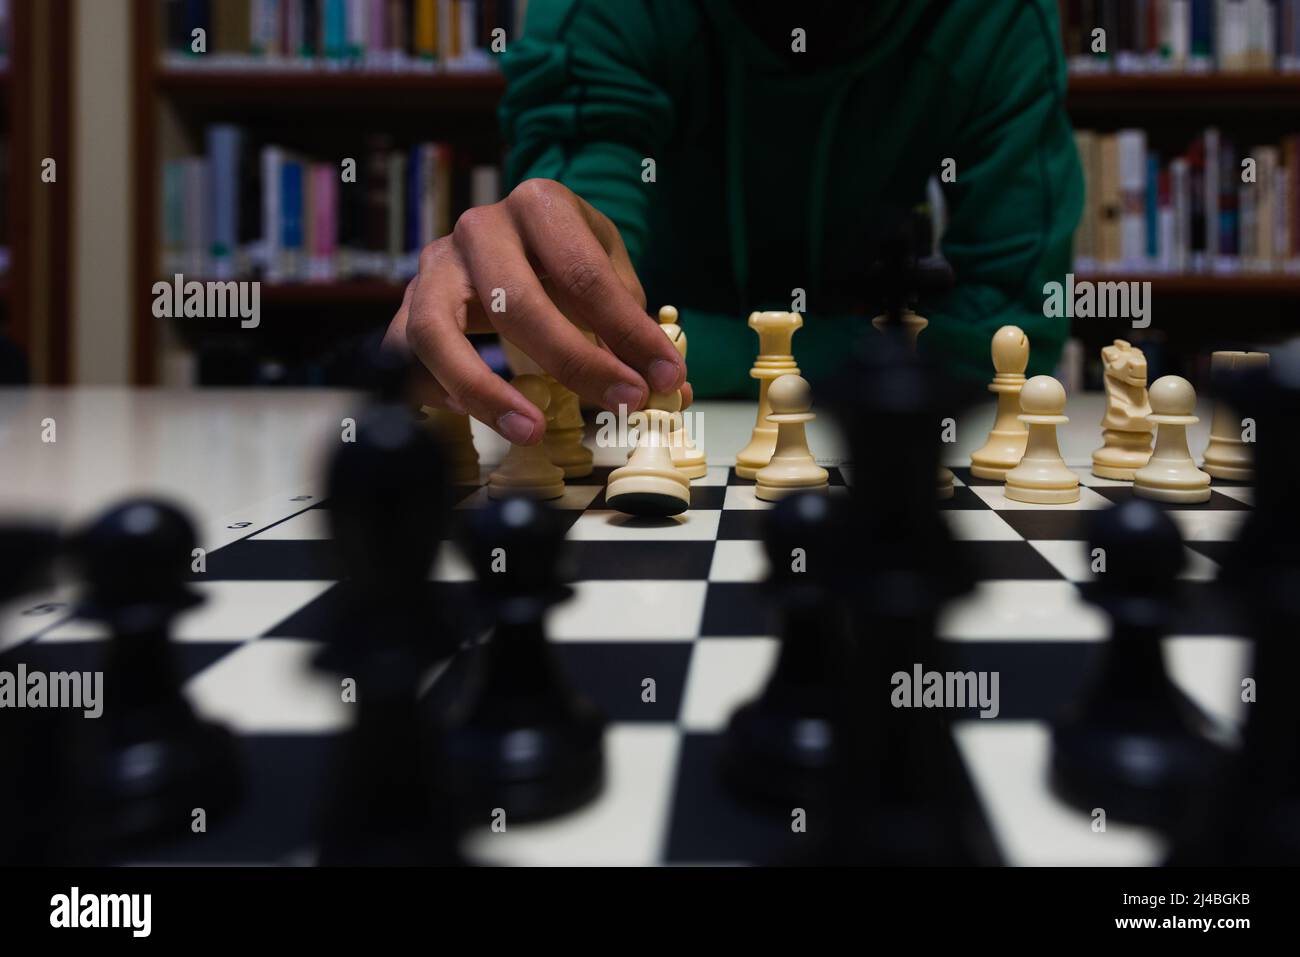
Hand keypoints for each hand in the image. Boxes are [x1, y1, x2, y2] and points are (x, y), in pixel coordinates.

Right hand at [383, 178, 687, 443]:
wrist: (511, 233)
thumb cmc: (565, 258)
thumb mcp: (610, 272)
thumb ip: (636, 327)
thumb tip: (674, 390)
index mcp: (539, 205)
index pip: (585, 274)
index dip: (629, 333)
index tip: (665, 379)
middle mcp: (479, 228)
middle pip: (514, 302)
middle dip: (575, 362)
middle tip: (621, 402)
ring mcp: (435, 267)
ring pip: (436, 332)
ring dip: (484, 391)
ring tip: (532, 430)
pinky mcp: (407, 306)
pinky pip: (404, 357)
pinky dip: (435, 391)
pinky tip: (472, 413)